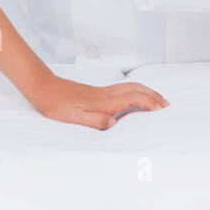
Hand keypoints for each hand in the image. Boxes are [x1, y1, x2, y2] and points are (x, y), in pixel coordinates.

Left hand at [28, 75, 168, 129]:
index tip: (161, 111)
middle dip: (153, 95)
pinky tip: (132, 96)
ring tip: (156, 98)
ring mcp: (101, 91)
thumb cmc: (56, 105)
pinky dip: (135, 90)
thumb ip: (94, 120)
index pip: (133, 99)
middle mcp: (105, 94)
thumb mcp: (73, 117)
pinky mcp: (96, 91)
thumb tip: (114, 124)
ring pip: (130, 86)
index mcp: (103, 102)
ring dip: (146, 91)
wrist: (43, 87)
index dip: (149, 104)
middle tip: (166, 104)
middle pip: (136, 89)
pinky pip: (122, 88)